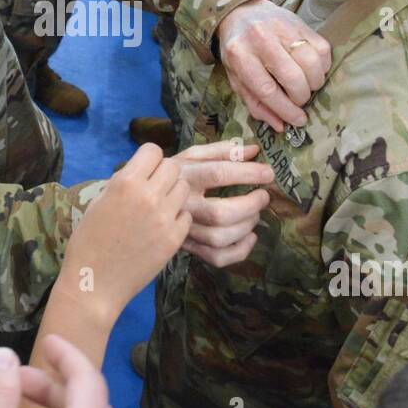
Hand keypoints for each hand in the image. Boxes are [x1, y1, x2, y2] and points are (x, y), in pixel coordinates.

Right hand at [62, 143, 191, 318]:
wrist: (94, 283)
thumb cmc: (88, 241)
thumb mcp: (98, 202)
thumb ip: (122, 183)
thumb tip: (141, 171)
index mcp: (125, 183)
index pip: (153, 150)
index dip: (149, 158)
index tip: (144, 169)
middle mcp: (148, 196)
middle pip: (173, 167)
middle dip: (163, 173)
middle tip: (154, 187)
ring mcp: (164, 218)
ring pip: (184, 189)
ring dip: (173, 193)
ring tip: (160, 206)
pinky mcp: (174, 239)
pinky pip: (186, 215)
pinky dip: (177, 217)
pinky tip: (162, 226)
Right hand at [173, 139, 273, 266]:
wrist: (139, 201)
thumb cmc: (172, 174)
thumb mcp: (190, 155)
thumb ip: (221, 151)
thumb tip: (253, 150)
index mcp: (184, 176)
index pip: (218, 174)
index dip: (247, 173)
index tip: (268, 173)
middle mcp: (183, 205)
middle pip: (220, 213)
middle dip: (249, 206)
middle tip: (263, 196)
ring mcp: (184, 230)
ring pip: (219, 238)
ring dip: (246, 227)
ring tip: (254, 214)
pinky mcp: (188, 247)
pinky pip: (216, 258)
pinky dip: (239, 251)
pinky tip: (249, 237)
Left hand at [216, 0, 330, 132]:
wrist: (242, 12)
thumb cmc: (239, 51)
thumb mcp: (237, 78)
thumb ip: (256, 103)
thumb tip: (280, 126)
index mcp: (240, 56)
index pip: (267, 90)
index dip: (286, 109)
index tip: (299, 120)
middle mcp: (261, 39)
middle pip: (292, 77)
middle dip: (302, 96)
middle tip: (300, 100)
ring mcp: (283, 27)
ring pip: (311, 62)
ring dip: (315, 82)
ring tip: (308, 86)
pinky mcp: (301, 22)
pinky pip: (322, 48)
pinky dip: (323, 65)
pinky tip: (314, 69)